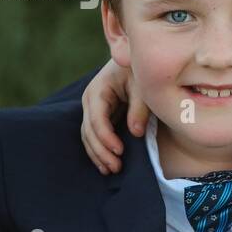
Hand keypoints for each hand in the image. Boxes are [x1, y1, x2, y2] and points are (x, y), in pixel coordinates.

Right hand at [79, 59, 147, 174]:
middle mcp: (90, 100)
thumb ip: (139, 108)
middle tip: (116, 168)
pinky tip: (106, 164)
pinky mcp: (99, 115)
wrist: (136, 61)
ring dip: (98, 155)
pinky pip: (94, 135)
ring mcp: (92, 108)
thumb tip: (136, 132)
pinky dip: (99, 150)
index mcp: (99, 90)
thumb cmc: (140, 72)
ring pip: (88, 136)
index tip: (119, 151)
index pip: (97, 119)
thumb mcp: (143, 87)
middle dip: (101, 151)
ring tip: (111, 171)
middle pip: (89, 131)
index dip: (106, 137)